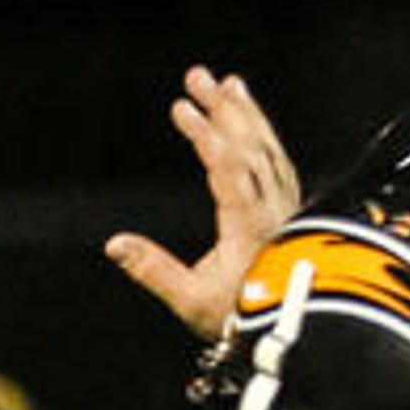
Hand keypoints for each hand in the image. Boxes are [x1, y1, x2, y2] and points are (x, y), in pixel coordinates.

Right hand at [104, 65, 300, 342]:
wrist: (295, 334)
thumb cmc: (240, 319)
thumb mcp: (190, 301)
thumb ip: (153, 270)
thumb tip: (114, 244)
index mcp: (248, 226)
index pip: (226, 167)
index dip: (203, 134)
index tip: (182, 108)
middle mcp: (273, 208)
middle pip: (248, 147)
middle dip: (222, 109)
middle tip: (197, 76)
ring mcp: (286, 206)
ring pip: (267, 150)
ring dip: (246, 114)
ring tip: (226, 83)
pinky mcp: (290, 209)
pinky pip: (277, 161)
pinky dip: (263, 135)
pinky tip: (249, 119)